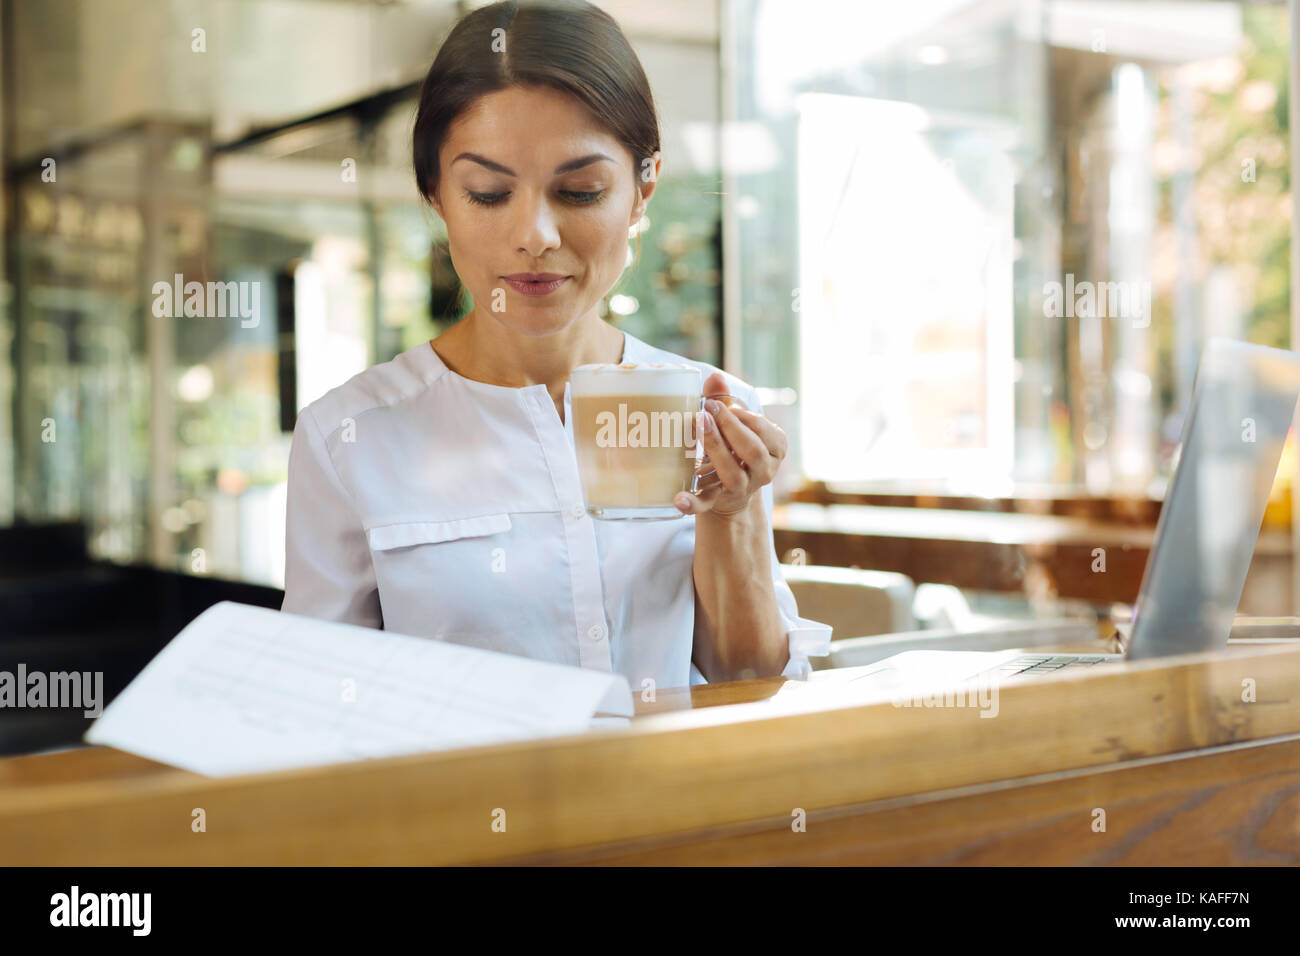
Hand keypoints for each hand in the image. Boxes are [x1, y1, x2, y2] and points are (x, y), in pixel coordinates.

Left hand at [674, 371, 787, 517]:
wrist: (733, 488)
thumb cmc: (735, 444)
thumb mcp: (736, 422)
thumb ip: (725, 399)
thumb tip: (714, 377)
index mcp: (776, 446)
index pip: (762, 428)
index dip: (739, 415)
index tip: (716, 404)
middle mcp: (766, 470)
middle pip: (752, 450)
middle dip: (729, 428)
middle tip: (706, 410)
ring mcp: (745, 488)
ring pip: (733, 474)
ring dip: (715, 450)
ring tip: (697, 427)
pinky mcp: (721, 500)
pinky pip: (708, 503)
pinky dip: (693, 502)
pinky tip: (678, 499)